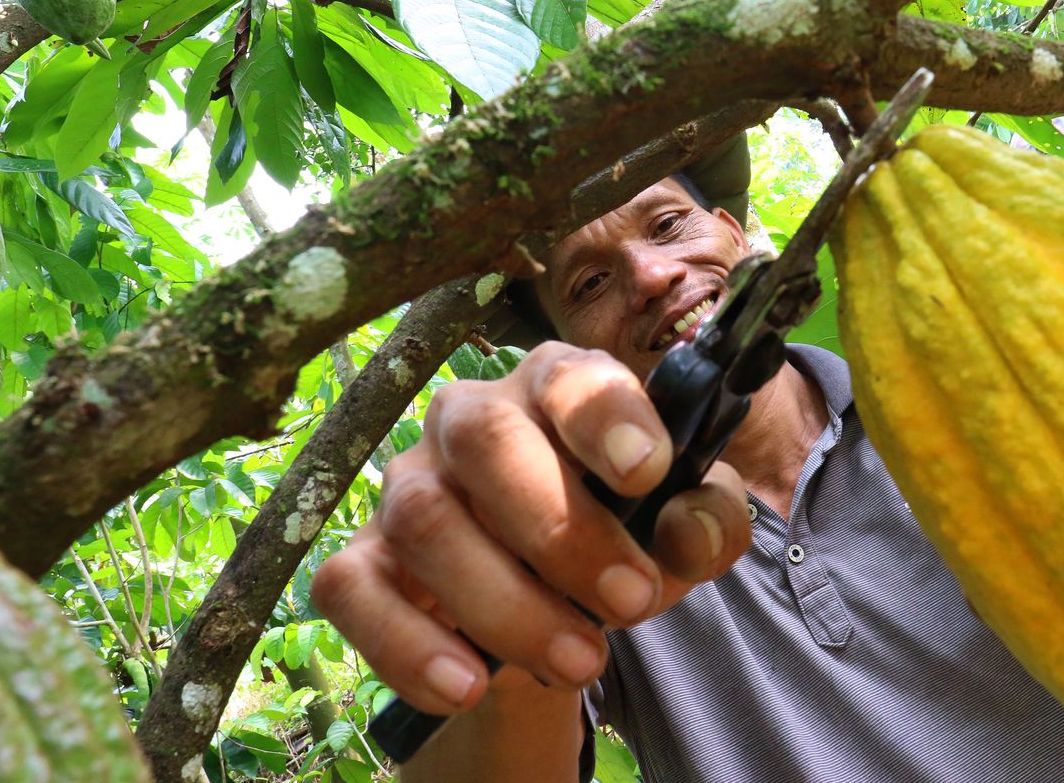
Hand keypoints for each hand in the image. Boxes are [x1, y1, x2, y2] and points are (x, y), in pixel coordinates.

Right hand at [311, 342, 751, 712]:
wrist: (547, 604)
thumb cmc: (619, 535)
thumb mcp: (683, 526)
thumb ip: (708, 520)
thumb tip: (689, 530)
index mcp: (555, 387)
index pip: (568, 377)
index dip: (605, 416)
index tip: (648, 472)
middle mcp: (469, 419)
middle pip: (484, 437)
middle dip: (561, 528)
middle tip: (632, 603)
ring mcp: (406, 486)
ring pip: (426, 520)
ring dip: (507, 602)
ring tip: (581, 663)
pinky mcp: (361, 559)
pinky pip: (354, 590)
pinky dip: (409, 645)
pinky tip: (469, 686)